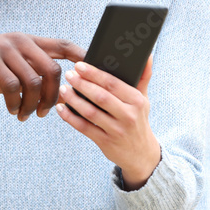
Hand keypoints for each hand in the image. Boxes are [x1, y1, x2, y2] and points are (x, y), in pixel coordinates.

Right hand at [0, 34, 83, 120]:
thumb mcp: (11, 64)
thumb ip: (32, 70)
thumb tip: (59, 89)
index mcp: (28, 41)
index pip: (63, 45)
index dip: (81, 57)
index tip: (94, 73)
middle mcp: (20, 41)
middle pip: (53, 69)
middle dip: (54, 96)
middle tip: (45, 113)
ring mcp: (4, 49)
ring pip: (33, 81)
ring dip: (33, 104)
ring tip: (26, 115)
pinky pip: (12, 86)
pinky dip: (15, 103)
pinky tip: (12, 110)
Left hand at [55, 56, 160, 189]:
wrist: (141, 154)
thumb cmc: (138, 119)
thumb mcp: (143, 99)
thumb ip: (143, 76)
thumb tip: (147, 55)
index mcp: (136, 101)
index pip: (113, 84)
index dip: (94, 74)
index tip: (79, 65)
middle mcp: (128, 116)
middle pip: (101, 97)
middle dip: (82, 84)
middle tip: (69, 74)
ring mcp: (116, 130)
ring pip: (91, 113)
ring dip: (74, 100)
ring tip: (63, 89)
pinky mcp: (105, 142)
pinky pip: (84, 128)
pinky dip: (71, 118)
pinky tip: (61, 109)